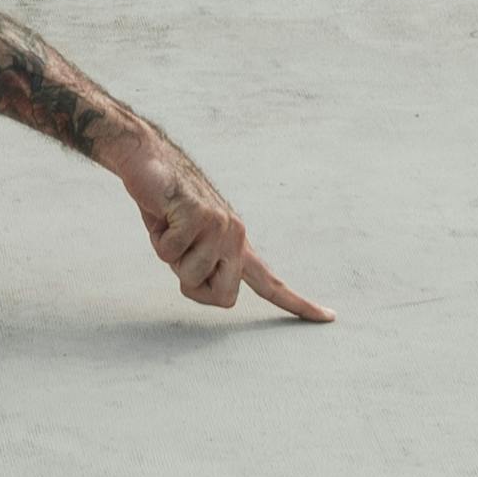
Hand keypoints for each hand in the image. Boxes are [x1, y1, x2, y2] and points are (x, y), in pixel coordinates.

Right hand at [113, 137, 324, 322]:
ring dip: (171, 257)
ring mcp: (221, 225)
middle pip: (225, 298)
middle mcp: (237, 235)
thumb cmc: (165, 208)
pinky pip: (171, 253)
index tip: (329, 317)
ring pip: (191, 277)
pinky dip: (159, 239)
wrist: (148, 160)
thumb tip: (217, 292)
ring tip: (169, 226)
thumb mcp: (187, 247)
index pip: (270, 283)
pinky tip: (163, 214)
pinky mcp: (201, 215)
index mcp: (237, 244)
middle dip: (193, 286)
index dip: (297, 304)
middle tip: (178, 251)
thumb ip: (204, 269)